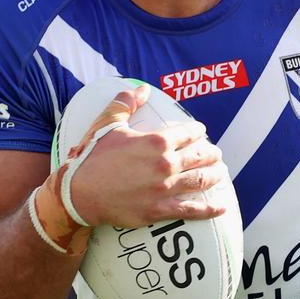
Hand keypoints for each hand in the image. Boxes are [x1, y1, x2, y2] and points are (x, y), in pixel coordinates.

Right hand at [67, 84, 229, 227]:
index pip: (188, 134)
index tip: (201, 132)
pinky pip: (191, 210)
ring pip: (200, 180)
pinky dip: (209, 209)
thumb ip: (126, 103)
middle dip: (211, 154)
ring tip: (220, 172)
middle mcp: (165, 164)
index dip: (198, 132)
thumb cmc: (92, 158)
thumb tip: (143, 88)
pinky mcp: (160, 210)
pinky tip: (220, 207)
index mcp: (156, 142)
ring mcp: (164, 189)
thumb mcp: (107, 124)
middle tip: (216, 153)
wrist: (79, 193)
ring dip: (214, 175)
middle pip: (199, 156)